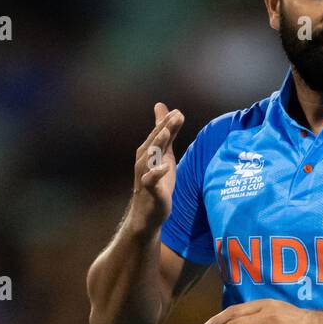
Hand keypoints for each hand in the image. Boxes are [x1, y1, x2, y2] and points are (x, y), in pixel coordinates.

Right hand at [130, 102, 184, 230]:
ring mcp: (145, 175)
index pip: (159, 134)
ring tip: (167, 133)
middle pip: (154, 141)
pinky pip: (151, 180)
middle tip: (175, 115)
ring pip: (149, 157)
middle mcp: (143, 160)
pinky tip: (164, 167)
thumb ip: (169, 135)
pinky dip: (156, 173)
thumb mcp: (166, 156)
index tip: (178, 112)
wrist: (148, 212)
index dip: (168, 122)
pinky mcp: (149, 190)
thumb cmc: (157, 182)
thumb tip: (172, 111)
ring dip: (157, 144)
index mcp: (148, 151)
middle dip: (164, 127)